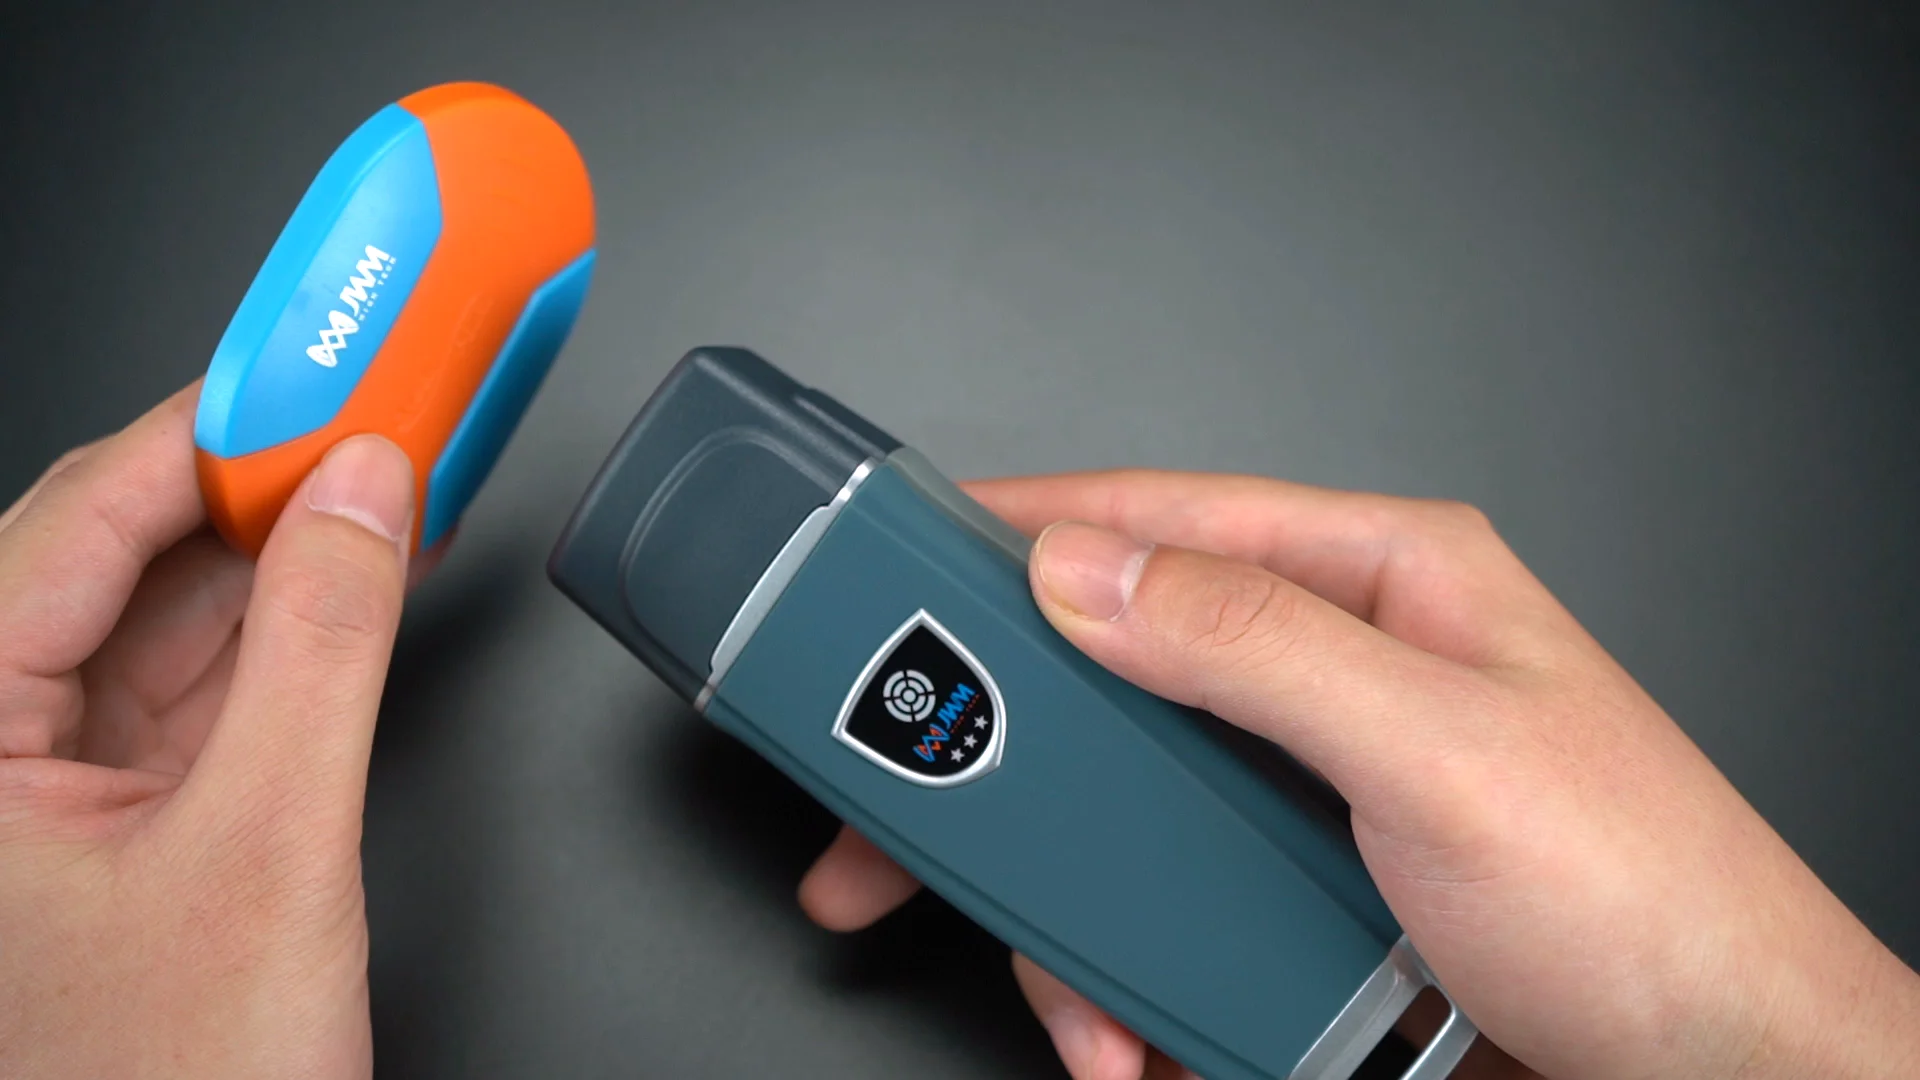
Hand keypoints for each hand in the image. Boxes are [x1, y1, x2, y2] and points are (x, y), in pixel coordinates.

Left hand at [0, 386, 422, 1077]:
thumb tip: (363, 490)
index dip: (205, 427)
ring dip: (278, 544)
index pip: (75, 522)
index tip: (313, 359)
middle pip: (113, 554)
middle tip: (361, 402)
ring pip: (162, 613)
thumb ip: (322, 647)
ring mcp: (49, 788)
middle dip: (252, 477)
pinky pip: (200, 679)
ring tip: (377, 471)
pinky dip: (286, 623)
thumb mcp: (269, 846)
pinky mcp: (123, 818)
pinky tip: (355, 570)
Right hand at [799, 470, 1919, 1079]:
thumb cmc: (1647, 903)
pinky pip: (1174, 907)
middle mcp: (1339, 674)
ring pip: (1130, 813)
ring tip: (1083, 996)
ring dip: (1077, 908)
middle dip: (1009, 761)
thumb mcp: (1440, 755)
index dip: (1028, 530)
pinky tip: (1143, 1032)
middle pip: (1119, 677)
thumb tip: (1089, 572)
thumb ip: (1256, 648)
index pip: (1169, 516)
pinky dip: (1134, 975)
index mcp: (1386, 584)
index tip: (909, 561)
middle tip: (902, 811)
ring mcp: (1315, 791)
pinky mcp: (1305, 892)